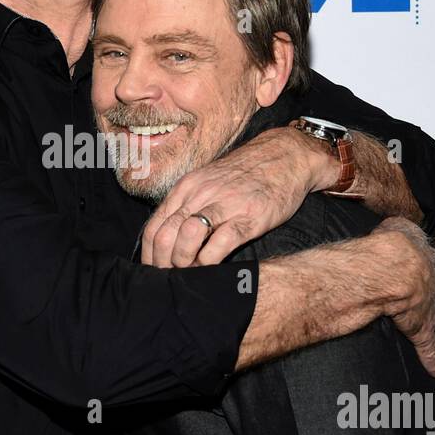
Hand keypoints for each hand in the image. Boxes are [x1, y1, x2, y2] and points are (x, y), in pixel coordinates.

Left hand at [140, 126, 326, 267]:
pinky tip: (210, 268)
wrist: (285, 157)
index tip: (153, 270)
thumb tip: (168, 239)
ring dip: (182, 261)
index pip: (154, 226)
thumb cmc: (245, 175)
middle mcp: (201, 194)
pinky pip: (220, 243)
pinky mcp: (249, 218)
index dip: (149, 254)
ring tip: (188, 272)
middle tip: (169, 278)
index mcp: (187, 188)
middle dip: (162, 263)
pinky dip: (209, 261)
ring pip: (187, 235)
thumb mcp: (208, 183)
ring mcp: (225, 205)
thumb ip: (188, 205)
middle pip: (166, 234)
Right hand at [371, 216, 434, 378]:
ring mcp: (430, 312)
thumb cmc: (394, 246)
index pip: (431, 276)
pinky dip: (432, 362)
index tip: (424, 286)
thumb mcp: (397, 226)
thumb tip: (393, 229)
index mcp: (429, 264)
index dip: (427, 282)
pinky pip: (428, 350)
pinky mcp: (421, 332)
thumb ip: (398, 229)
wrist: (395, 266)